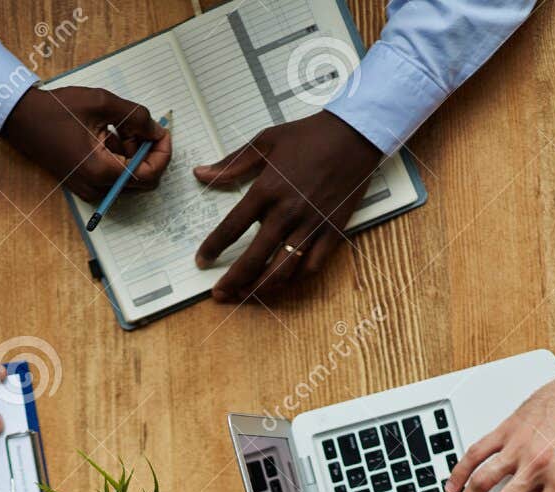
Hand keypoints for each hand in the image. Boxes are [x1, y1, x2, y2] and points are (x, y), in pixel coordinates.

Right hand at [2, 86, 171, 202]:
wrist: (23, 120)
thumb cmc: (57, 110)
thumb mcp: (101, 103)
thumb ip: (135, 116)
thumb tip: (157, 130)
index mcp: (101, 169)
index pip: (148, 175)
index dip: (162, 154)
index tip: (163, 133)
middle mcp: (97, 187)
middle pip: (142, 181)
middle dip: (148, 153)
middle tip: (139, 127)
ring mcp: (90, 189)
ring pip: (130, 179)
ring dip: (134, 154)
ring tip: (118, 127)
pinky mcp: (86, 185)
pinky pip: (115, 177)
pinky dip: (120, 157)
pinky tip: (108, 135)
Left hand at [194, 114, 378, 301]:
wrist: (354, 134)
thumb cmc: (308, 136)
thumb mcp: (265, 141)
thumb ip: (232, 163)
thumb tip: (200, 173)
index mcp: (267, 189)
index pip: (232, 227)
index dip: (213, 248)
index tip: (201, 261)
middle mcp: (288, 212)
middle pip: (254, 259)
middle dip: (232, 281)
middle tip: (219, 293)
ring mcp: (312, 225)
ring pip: (282, 271)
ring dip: (260, 289)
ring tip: (246, 295)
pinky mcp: (332, 232)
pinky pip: (312, 267)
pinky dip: (295, 279)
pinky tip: (281, 283)